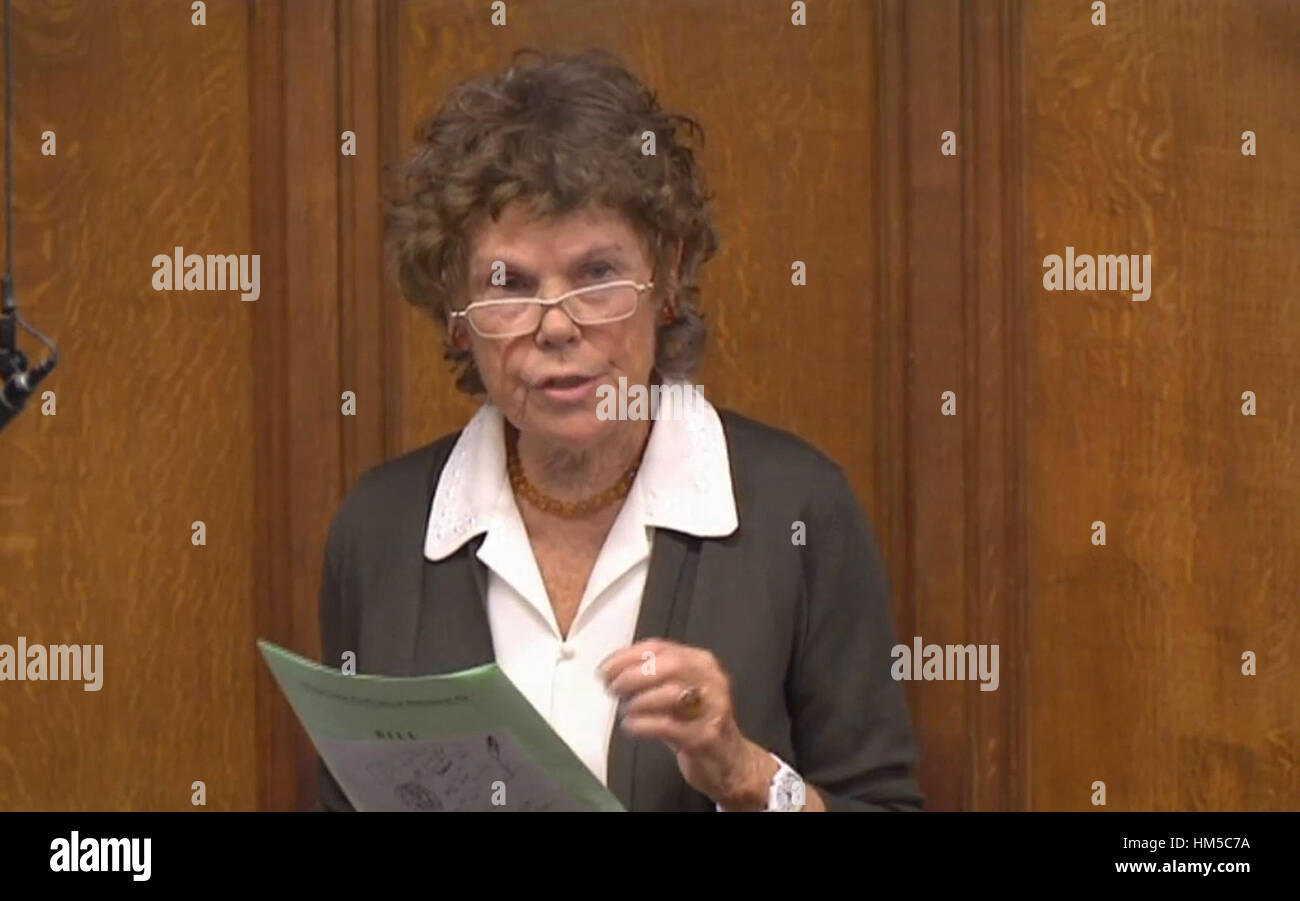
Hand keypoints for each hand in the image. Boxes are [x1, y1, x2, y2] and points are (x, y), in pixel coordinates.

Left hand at [598, 638, 776, 808]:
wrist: (730, 762)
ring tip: (626, 711)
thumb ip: (653, 677)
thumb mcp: (677, 693)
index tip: (605, 670)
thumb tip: (613, 671)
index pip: (659, 647)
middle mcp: (711, 679)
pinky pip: (669, 726)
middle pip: (668, 665)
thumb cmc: (696, 724)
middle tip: (613, 689)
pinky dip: (643, 725)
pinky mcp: (706, 736)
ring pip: (671, 693)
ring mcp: (713, 707)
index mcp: (701, 661)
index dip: (627, 657)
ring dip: (639, 701)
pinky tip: (632, 727)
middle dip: (633, 675)